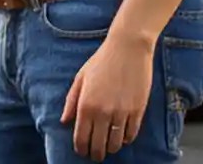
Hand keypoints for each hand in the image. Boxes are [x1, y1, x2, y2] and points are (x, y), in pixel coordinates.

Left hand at [61, 36, 153, 160]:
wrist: (128, 49)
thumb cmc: (101, 61)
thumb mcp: (80, 78)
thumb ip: (71, 102)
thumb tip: (64, 121)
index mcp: (86, 104)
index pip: (81, 137)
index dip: (81, 148)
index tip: (81, 152)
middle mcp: (103, 111)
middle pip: (99, 144)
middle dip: (96, 153)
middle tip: (95, 154)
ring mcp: (122, 112)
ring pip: (117, 143)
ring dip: (112, 148)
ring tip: (108, 148)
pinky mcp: (138, 110)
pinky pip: (132, 133)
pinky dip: (126, 139)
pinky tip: (122, 138)